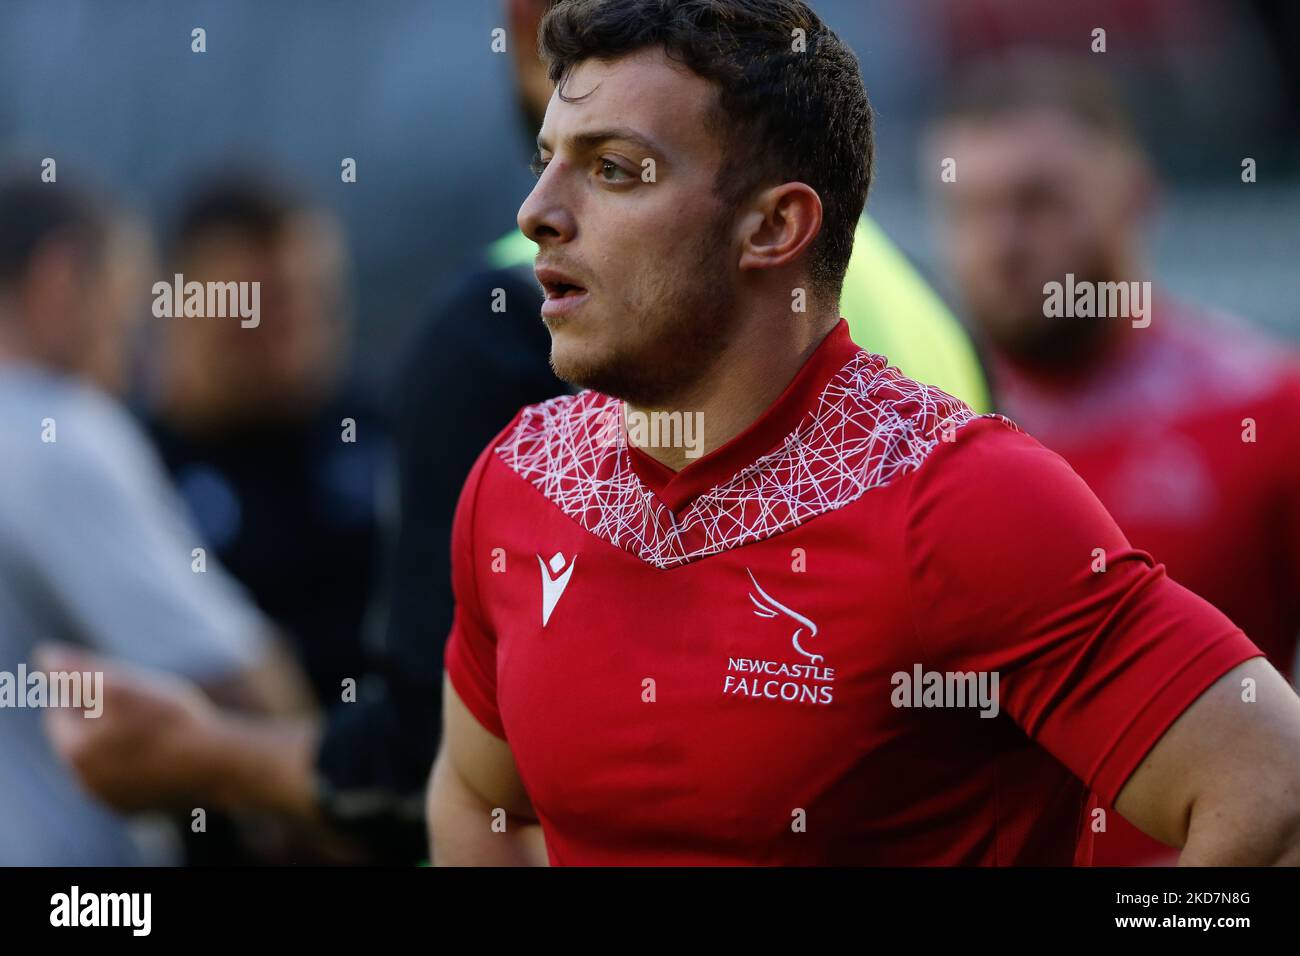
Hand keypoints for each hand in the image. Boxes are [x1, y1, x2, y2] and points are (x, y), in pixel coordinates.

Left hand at [35, 643, 219, 811]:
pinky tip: (163, 752)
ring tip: (156, 728)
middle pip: (80, 736)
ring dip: (118, 741)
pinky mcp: (134, 809)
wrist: (218, 765)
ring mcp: (109, 799)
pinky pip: (124, 778)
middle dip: (101, 719)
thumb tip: (45, 656)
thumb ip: (78, 671)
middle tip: (142, 706)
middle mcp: (84, 782)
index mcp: (74, 751)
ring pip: (102, 758)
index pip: (60, 707)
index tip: (124, 686)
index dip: (90, 690)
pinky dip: (136, 764)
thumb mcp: (123, 685)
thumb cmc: (172, 720)